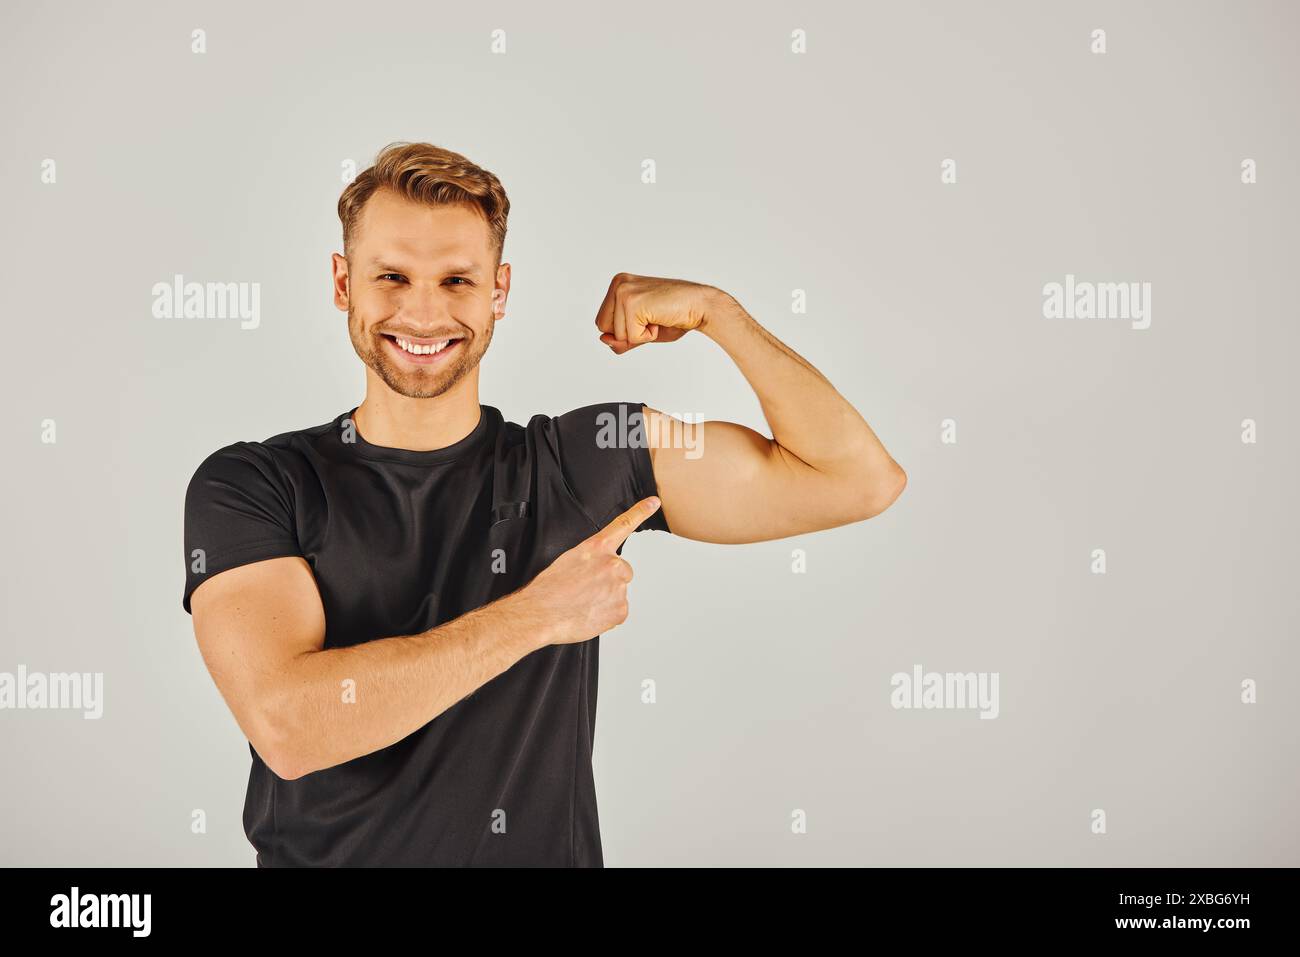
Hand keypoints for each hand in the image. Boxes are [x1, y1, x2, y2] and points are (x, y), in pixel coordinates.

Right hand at [518, 496, 661, 645]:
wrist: (541, 613)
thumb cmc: (548, 589)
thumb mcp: (568, 560)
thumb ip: (591, 559)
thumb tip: (598, 570)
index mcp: (596, 548)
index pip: (623, 524)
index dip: (640, 511)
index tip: (653, 502)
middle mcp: (612, 564)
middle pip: (622, 571)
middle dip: (609, 580)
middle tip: (586, 590)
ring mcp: (619, 587)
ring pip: (618, 593)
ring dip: (605, 599)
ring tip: (582, 603)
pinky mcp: (620, 609)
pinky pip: (618, 611)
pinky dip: (606, 615)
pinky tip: (589, 614)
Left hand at [595, 273, 720, 354]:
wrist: (700, 306)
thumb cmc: (675, 316)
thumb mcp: (642, 330)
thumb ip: (621, 337)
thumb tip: (603, 340)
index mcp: (618, 285)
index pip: (602, 322)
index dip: (623, 330)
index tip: (647, 317)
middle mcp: (618, 284)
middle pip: (603, 327)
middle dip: (628, 333)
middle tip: (652, 318)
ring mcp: (624, 292)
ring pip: (616, 335)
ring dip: (640, 335)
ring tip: (657, 317)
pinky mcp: (632, 303)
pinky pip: (631, 337)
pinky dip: (647, 337)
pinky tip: (660, 319)